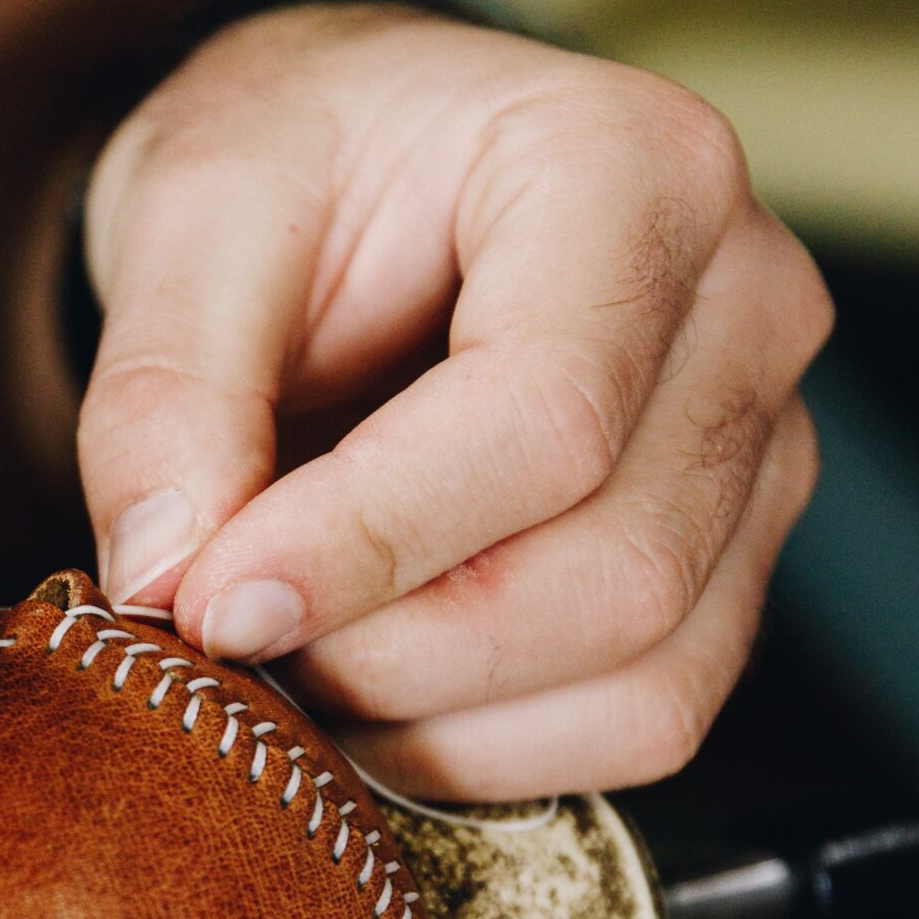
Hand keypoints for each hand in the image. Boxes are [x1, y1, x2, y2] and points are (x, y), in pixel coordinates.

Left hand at [78, 5, 831, 797]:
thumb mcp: (187, 216)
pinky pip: (644, 721)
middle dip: (389, 654)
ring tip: (291, 659)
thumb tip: (167, 581)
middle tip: (233, 636)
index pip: (544, 418)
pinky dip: (487, 751)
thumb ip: (162, 395)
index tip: (209, 605)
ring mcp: (756, 448)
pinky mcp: (729, 559)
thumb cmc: (295, 172)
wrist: (360, 185)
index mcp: (634, 168)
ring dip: (434, 718)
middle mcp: (744, 308)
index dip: (362, 544)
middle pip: (613, 575)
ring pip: (644, 679)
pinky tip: (371, 694)